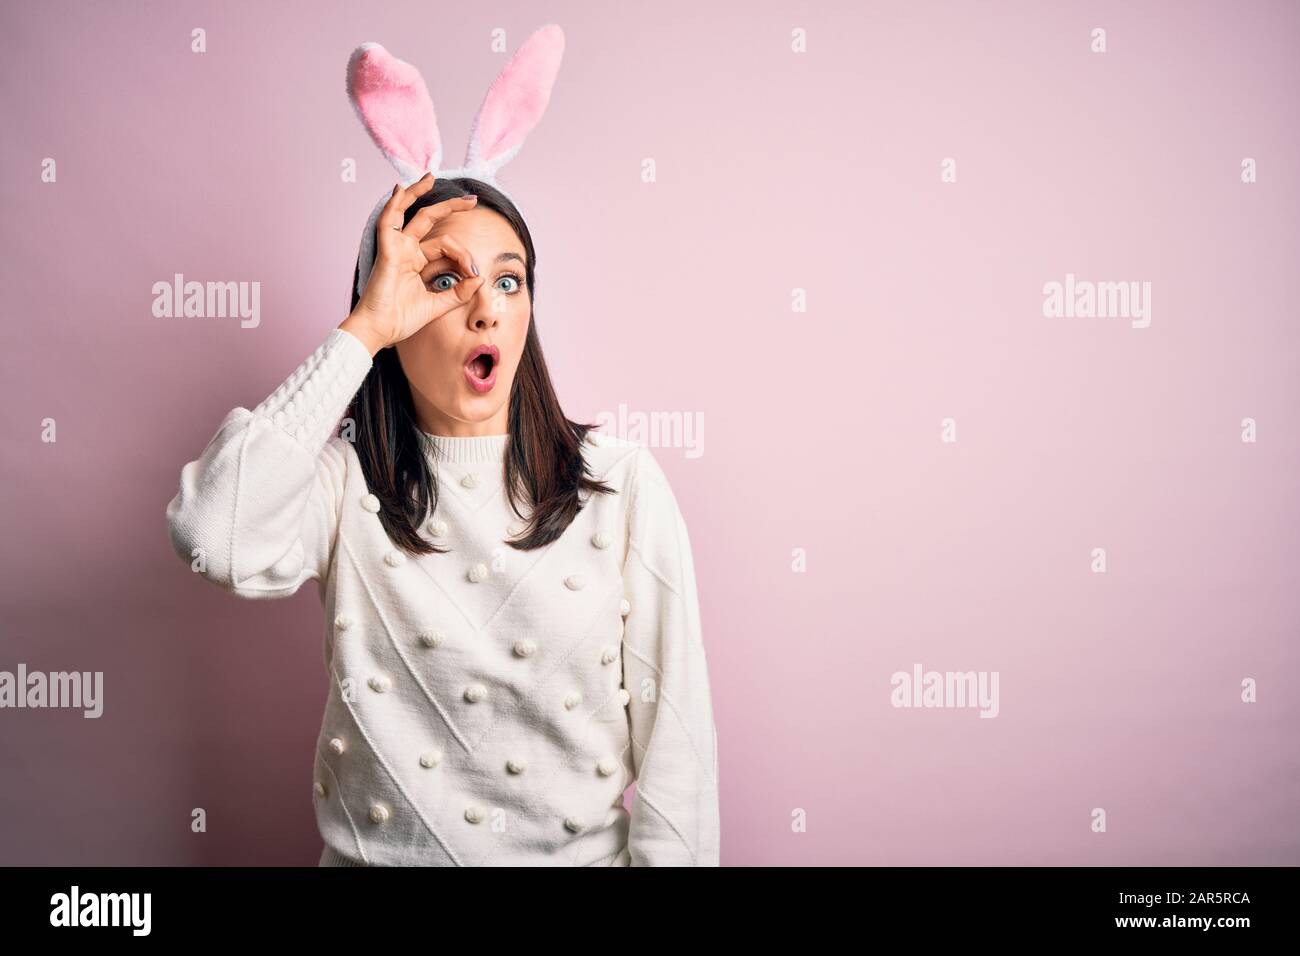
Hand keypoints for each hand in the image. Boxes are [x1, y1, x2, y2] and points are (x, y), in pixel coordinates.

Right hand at [341, 173, 483, 354]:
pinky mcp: (387, 251)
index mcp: (417, 263)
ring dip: (419, 193)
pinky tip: (400, 188)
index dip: (465, 257)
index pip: (446, 247)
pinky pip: (389, 221)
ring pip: (409, 213)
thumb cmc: (401, 320)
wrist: (380, 330)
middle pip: (429, 220)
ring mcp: (396, 248)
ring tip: (432, 176)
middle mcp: (407, 251)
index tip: (475, 274)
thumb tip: (480, 278)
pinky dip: (394, 204)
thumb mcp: (439, 305)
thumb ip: (459, 292)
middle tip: (472, 200)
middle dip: (450, 207)